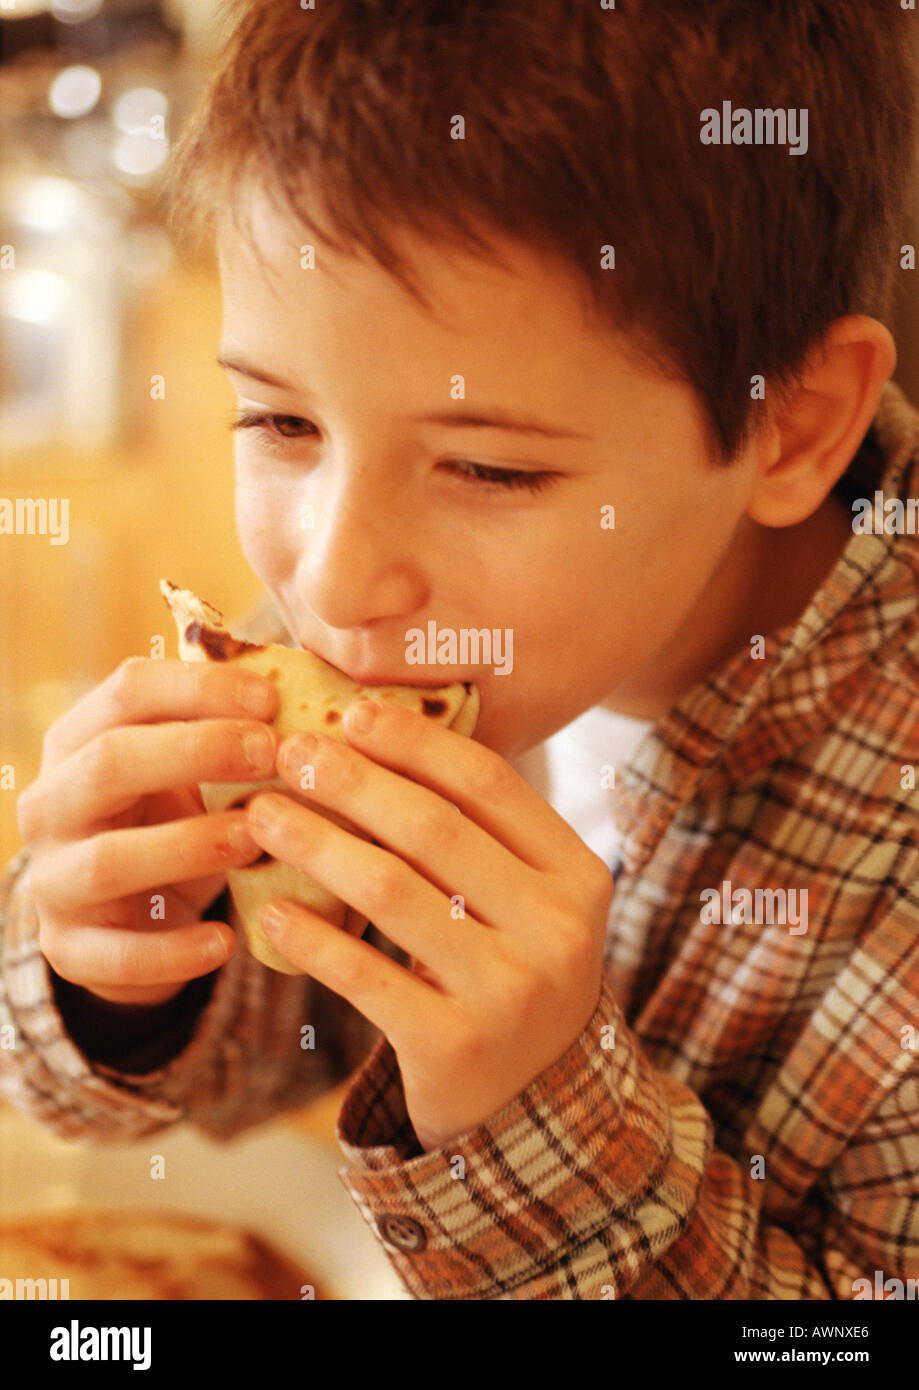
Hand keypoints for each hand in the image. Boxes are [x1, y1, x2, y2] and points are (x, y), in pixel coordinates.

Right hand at [16, 657, 279, 1006]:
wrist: (127, 918)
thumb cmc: (174, 821)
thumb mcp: (189, 771)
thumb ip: (230, 732)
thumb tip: (319, 700)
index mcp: (78, 741)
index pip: (128, 690)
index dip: (201, 688)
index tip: (271, 698)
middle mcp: (51, 803)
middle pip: (110, 762)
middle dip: (197, 751)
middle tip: (270, 754)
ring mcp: (52, 879)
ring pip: (109, 859)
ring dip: (189, 846)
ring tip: (256, 839)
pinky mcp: (68, 949)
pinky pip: (118, 954)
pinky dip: (173, 950)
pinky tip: (226, 941)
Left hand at [245, 699, 613, 1151]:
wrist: (531, 1105)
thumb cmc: (510, 973)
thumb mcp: (524, 902)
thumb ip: (476, 835)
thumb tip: (370, 740)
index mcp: (577, 875)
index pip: (490, 783)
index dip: (414, 742)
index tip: (350, 715)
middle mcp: (557, 929)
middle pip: (435, 828)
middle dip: (352, 781)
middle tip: (290, 754)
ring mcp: (510, 990)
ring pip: (392, 891)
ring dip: (316, 844)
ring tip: (262, 816)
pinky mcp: (456, 1046)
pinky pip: (366, 974)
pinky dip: (312, 937)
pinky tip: (271, 912)